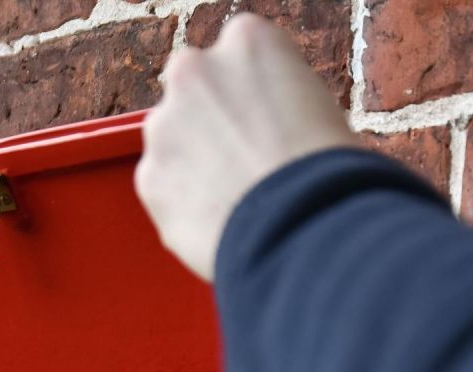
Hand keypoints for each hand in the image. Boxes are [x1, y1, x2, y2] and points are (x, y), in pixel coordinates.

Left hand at [135, 13, 357, 280]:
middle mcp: (194, 72)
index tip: (259, 125)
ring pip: (171, 142)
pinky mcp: (148, 177)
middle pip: (193, 95)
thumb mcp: (317, 107)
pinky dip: (181, 205)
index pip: (235, 60)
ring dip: (191, 165)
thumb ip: (274, 102)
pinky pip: (162, 189)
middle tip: (240, 163)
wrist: (299, 229)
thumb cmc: (324, 173)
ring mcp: (163, 125)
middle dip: (209, 125)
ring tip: (231, 198)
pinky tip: (215, 220)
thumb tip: (264, 124)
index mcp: (246, 41)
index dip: (249, 99)